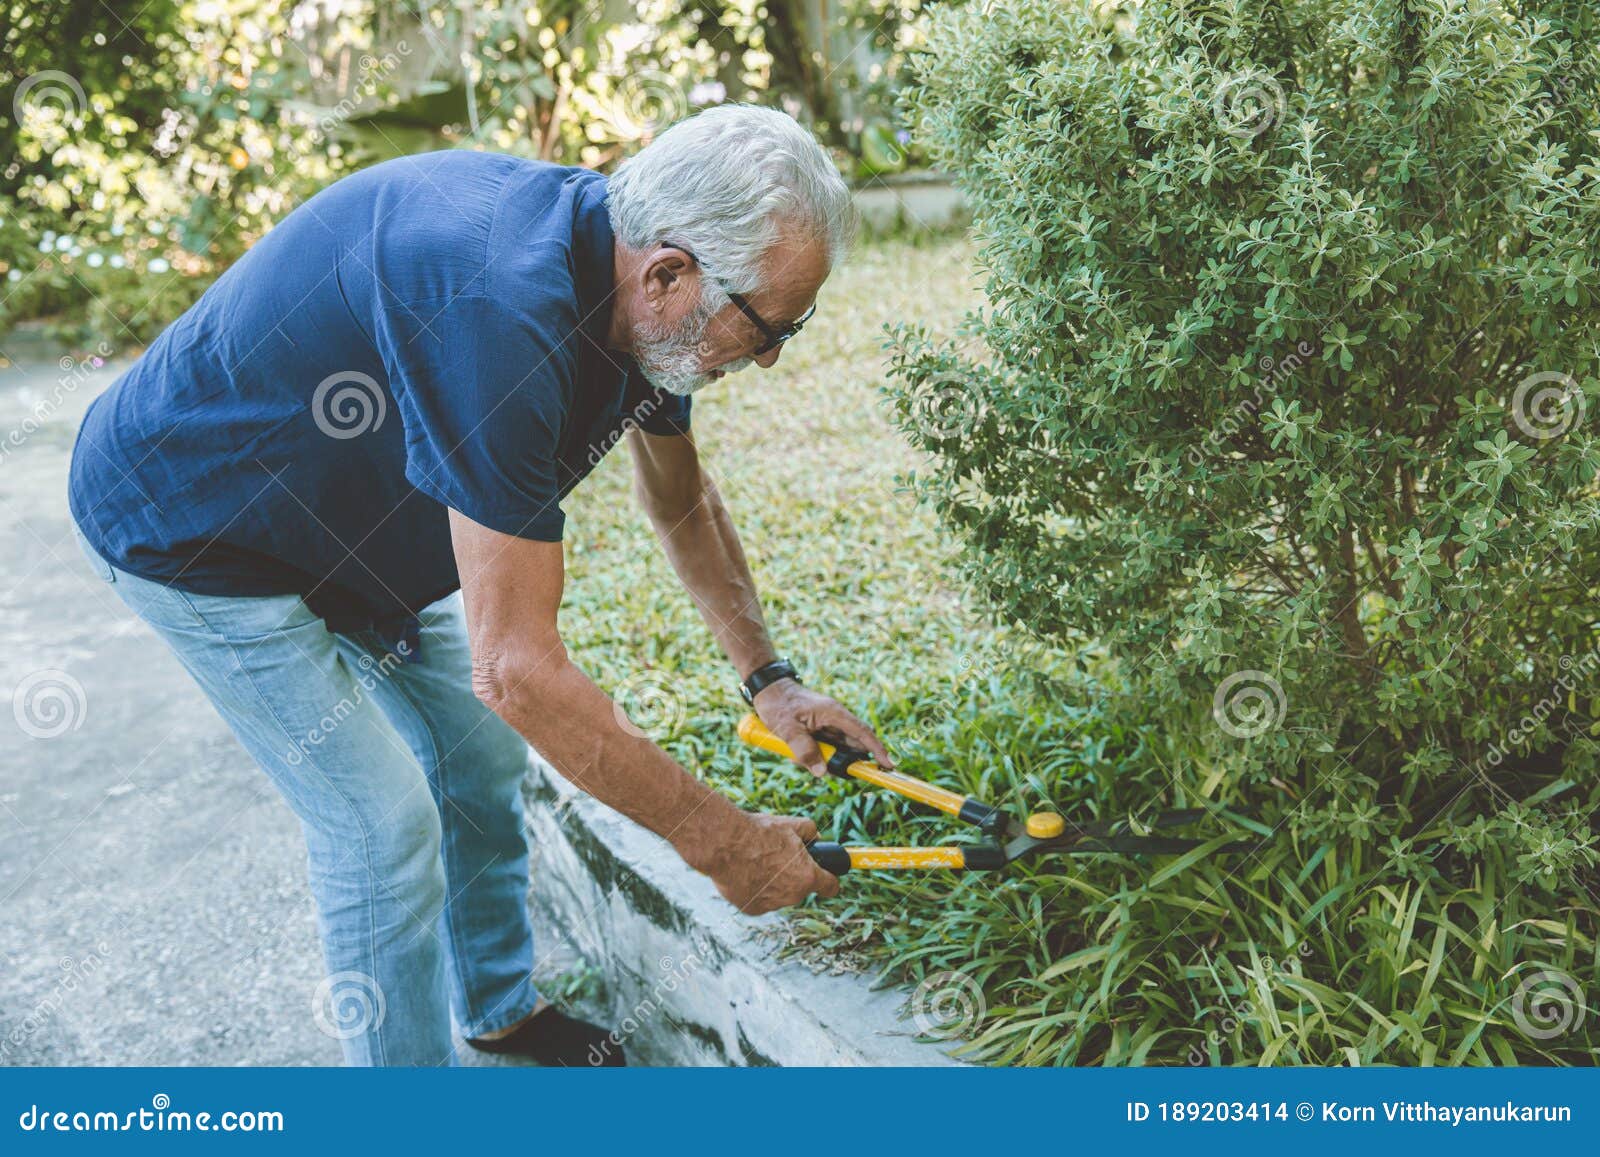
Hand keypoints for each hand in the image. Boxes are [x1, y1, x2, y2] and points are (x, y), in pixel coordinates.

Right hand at [706, 812, 840, 914]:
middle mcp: (792, 896)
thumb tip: (818, 837)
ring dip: (774, 882)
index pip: (830, 887)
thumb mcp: (790, 825)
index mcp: (807, 876)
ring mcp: (772, 905)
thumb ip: (811, 831)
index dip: (830, 880)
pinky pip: (760, 899)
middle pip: (800, 888)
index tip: (827, 877)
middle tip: (777, 856)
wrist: (724, 844)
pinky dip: (755, 889)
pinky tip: (745, 872)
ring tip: (756, 861)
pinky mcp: (752, 909)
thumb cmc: (758, 833)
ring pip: (779, 894)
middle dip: (793, 875)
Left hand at [753, 679, 894, 776]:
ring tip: (795, 755)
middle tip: (819, 767)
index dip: (877, 749)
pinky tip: (793, 753)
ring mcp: (828, 724)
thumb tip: (822, 772)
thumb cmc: (778, 703)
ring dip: (821, 758)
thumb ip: (804, 749)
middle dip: (838, 761)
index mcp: (833, 713)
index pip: (862, 732)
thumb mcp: (787, 728)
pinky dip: (813, 755)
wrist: (767, 689)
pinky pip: (824, 748)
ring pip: (836, 749)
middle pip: (851, 745)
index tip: (888, 765)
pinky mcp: (820, 730)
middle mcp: (835, 718)